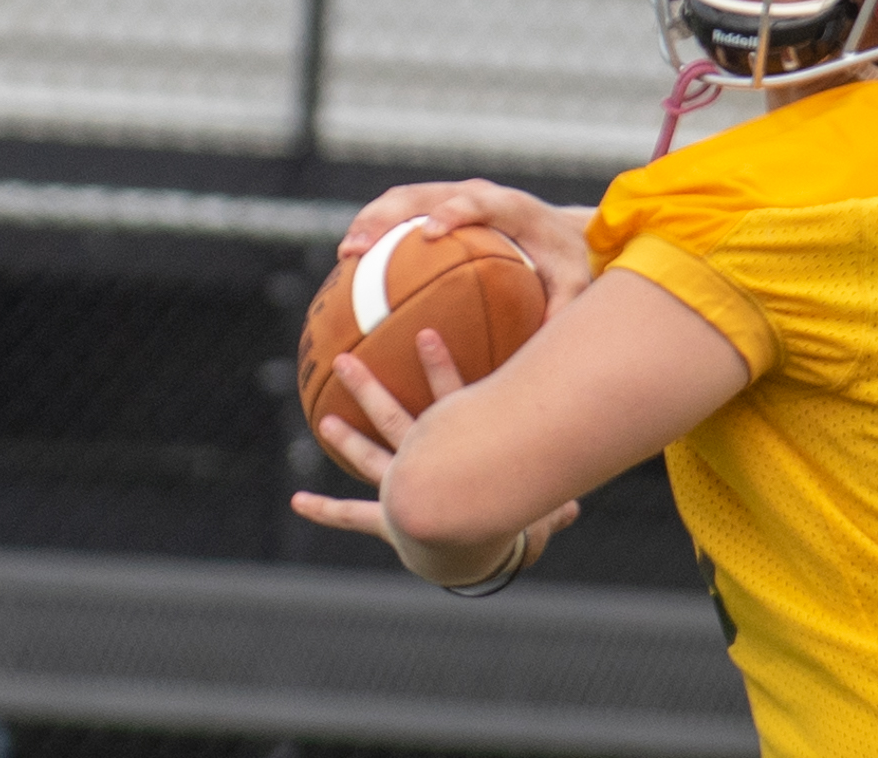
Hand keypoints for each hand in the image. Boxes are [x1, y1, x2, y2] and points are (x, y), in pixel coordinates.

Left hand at [289, 329, 578, 583]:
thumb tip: (580, 506)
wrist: (463, 543)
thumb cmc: (505, 524)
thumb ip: (555, 508)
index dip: (437, 365)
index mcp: (454, 450)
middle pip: (394, 418)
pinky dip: (325, 509)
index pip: (449, 398)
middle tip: (345, 361)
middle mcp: (423, 464)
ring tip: (324, 418)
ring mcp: (401, 491)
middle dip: (370, 390)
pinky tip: (297, 502)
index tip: (425, 334)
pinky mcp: (385, 520)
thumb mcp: (539, 509)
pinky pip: (351, 515)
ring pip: (370, 456)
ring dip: (347, 436)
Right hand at [338, 179, 595, 321]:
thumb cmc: (568, 262)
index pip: (478, 201)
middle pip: (424, 194)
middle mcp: (477, 194)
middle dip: (388, 216)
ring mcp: (453, 197)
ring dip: (371, 221)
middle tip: (360, 248)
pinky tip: (352, 265)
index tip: (429, 233)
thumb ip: (562, 308)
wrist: (563, 232)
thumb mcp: (576, 285)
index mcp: (511, 206)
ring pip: (403, 199)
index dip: (453, 211)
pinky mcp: (438, 206)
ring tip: (345, 255)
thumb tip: (542, 346)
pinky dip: (375, 232)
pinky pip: (400, 213)